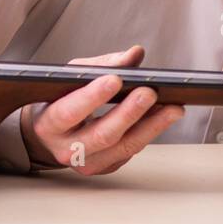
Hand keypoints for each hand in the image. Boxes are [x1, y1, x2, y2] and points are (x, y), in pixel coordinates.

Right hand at [20, 45, 185, 174]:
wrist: (52, 135)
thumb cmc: (61, 100)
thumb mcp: (72, 78)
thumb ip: (101, 64)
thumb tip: (134, 55)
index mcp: (49, 124)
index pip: (70, 111)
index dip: (93, 96)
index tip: (115, 79)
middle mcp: (66, 149)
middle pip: (103, 134)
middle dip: (129, 113)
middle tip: (149, 93)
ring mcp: (87, 163)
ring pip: (124, 147)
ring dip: (152, 126)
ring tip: (173, 108)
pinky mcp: (106, 168)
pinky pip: (132, 151)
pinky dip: (150, 132)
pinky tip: (163, 117)